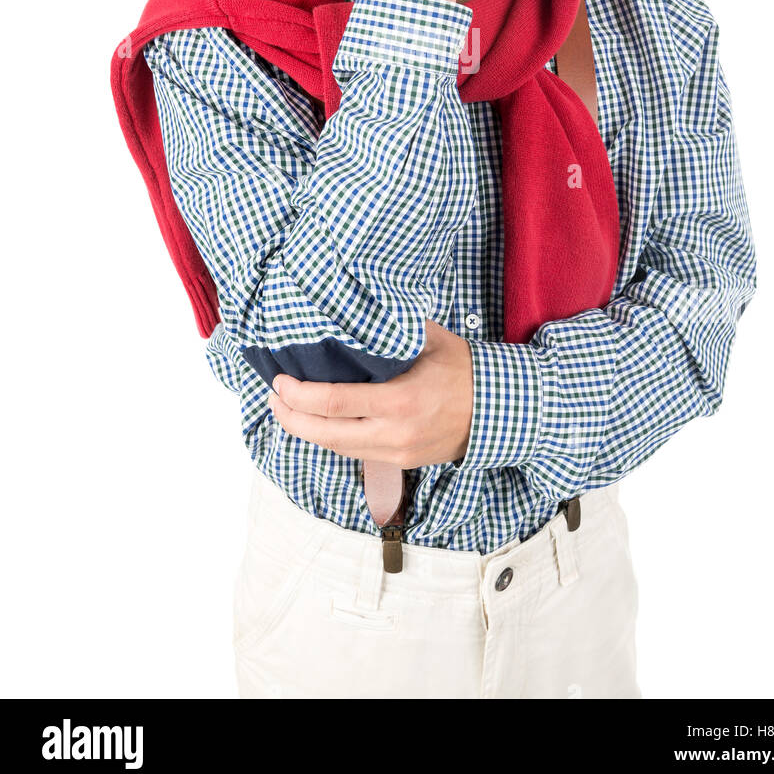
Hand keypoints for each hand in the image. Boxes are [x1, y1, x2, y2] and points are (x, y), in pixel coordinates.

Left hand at [267, 319, 473, 467]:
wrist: (500, 410)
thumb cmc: (465, 369)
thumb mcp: (430, 339)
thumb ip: (391, 329)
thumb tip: (355, 310)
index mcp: (400, 400)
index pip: (333, 402)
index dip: (298, 394)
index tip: (280, 380)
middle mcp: (394, 433)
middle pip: (325, 434)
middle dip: (290, 417)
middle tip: (273, 396)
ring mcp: (397, 453)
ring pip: (336, 448)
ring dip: (306, 430)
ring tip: (286, 409)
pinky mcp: (400, 463)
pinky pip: (355, 453)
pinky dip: (331, 438)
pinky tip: (318, 422)